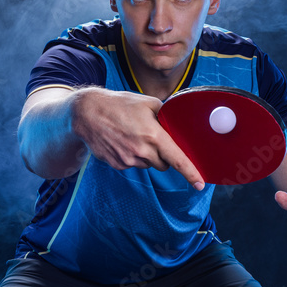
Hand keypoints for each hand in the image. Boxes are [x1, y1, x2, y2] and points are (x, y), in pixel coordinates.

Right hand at [71, 88, 204, 189]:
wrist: (86, 114)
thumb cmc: (118, 105)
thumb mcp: (147, 102)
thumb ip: (166, 115)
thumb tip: (177, 125)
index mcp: (153, 135)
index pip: (177, 159)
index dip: (191, 173)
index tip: (200, 184)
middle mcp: (142, 151)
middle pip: (164, 164)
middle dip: (164, 155)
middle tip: (153, 138)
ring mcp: (128, 160)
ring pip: (148, 165)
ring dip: (147, 155)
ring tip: (133, 135)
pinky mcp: (117, 165)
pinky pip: (133, 165)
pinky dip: (133, 156)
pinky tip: (123, 141)